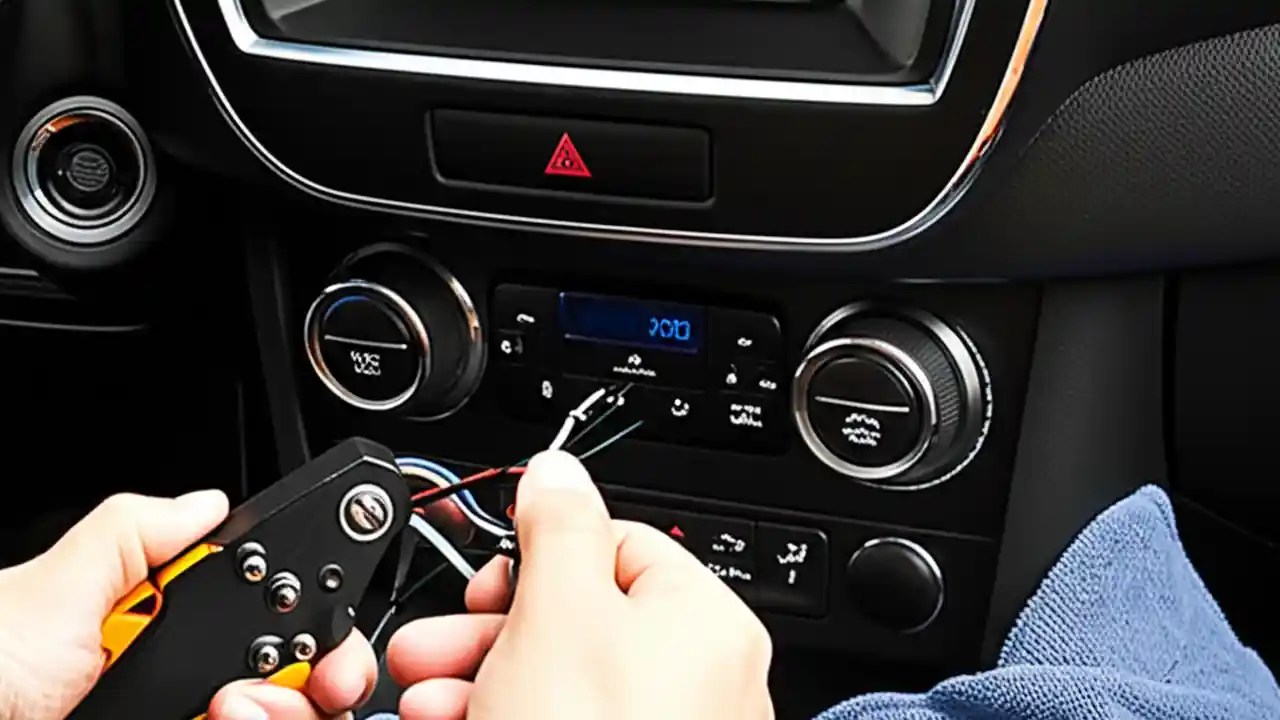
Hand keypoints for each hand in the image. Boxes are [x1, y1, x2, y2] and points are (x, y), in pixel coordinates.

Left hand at [0, 491, 376, 719]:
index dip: (319, 636)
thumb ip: (132, 535)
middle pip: (294, 691)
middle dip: (306, 689)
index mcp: (156, 630)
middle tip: (268, 693)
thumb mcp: (44, 594)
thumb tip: (209, 503)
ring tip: (218, 715)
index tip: (331, 658)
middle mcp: (177, 691)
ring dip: (273, 718)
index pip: (271, 621)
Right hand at [386, 451, 774, 719]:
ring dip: (484, 682)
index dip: (537, 557)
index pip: (616, 546)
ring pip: (564, 683)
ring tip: (428, 704)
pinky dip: (511, 719)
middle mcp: (701, 680)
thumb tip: (557, 468)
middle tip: (433, 647)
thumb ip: (557, 526)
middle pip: (579, 621)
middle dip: (489, 632)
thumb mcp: (558, 611)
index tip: (486, 584)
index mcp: (701, 618)